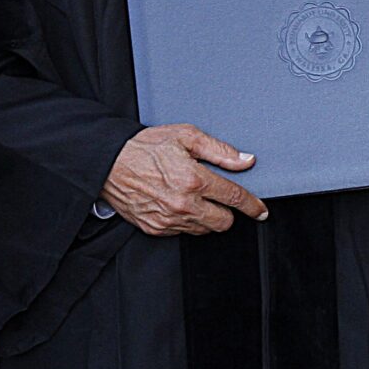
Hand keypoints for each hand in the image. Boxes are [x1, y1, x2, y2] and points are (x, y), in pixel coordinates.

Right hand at [104, 124, 268, 235]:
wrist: (109, 163)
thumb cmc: (145, 147)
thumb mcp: (186, 136)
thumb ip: (220, 151)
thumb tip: (245, 160)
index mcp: (193, 179)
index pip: (234, 198)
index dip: (252, 205)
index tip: (260, 211)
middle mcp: (183, 204)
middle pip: (223, 222)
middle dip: (227, 212)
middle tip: (219, 198)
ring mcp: (169, 219)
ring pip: (204, 230)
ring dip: (206, 217)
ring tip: (193, 197)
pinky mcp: (156, 229)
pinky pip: (183, 232)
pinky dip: (186, 221)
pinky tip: (178, 203)